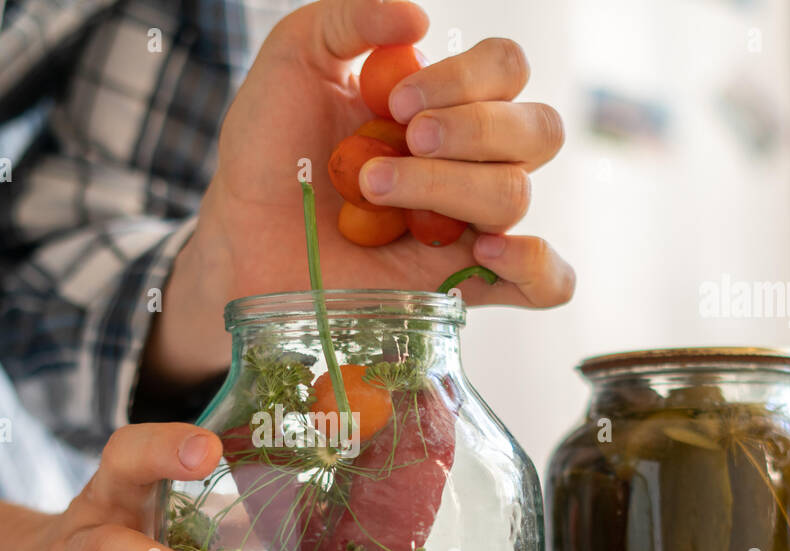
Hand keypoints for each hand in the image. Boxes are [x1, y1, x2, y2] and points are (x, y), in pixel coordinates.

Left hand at [151, 0, 574, 382]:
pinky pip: (546, 283)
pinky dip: (537, 265)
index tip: (398, 99)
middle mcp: (469, 161)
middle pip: (537, 130)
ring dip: (448, 186)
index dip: (467, 77)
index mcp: (445, 103)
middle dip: (472, 129)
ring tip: (376, 189)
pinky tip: (489, 250)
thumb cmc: (268, 152)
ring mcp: (470, 225)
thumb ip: (348, 17)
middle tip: (406, 139)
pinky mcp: (461, 285)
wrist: (243, 236)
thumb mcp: (292, 60)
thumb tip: (419, 18)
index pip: (506, 69)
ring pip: (515, 197)